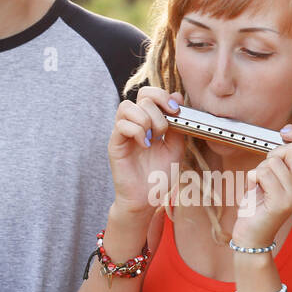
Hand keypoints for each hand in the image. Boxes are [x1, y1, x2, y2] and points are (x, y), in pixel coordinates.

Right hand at [108, 87, 186, 215]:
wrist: (147, 199)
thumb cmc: (159, 175)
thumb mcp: (176, 146)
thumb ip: (177, 123)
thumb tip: (177, 96)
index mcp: (148, 120)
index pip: (149, 93)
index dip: (162, 95)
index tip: (176, 110)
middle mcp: (134, 123)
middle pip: (141, 96)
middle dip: (158, 110)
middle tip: (164, 131)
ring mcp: (122, 133)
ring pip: (127, 106)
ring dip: (146, 120)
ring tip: (153, 138)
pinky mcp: (115, 144)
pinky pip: (122, 125)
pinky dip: (137, 132)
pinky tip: (144, 146)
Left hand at [230, 125, 291, 247]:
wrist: (252, 236)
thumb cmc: (258, 207)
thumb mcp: (273, 179)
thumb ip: (282, 162)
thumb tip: (286, 137)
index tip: (285, 133)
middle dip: (273, 154)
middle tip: (265, 172)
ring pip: (274, 161)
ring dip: (259, 170)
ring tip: (259, 186)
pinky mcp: (281, 202)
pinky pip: (263, 173)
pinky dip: (252, 178)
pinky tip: (253, 190)